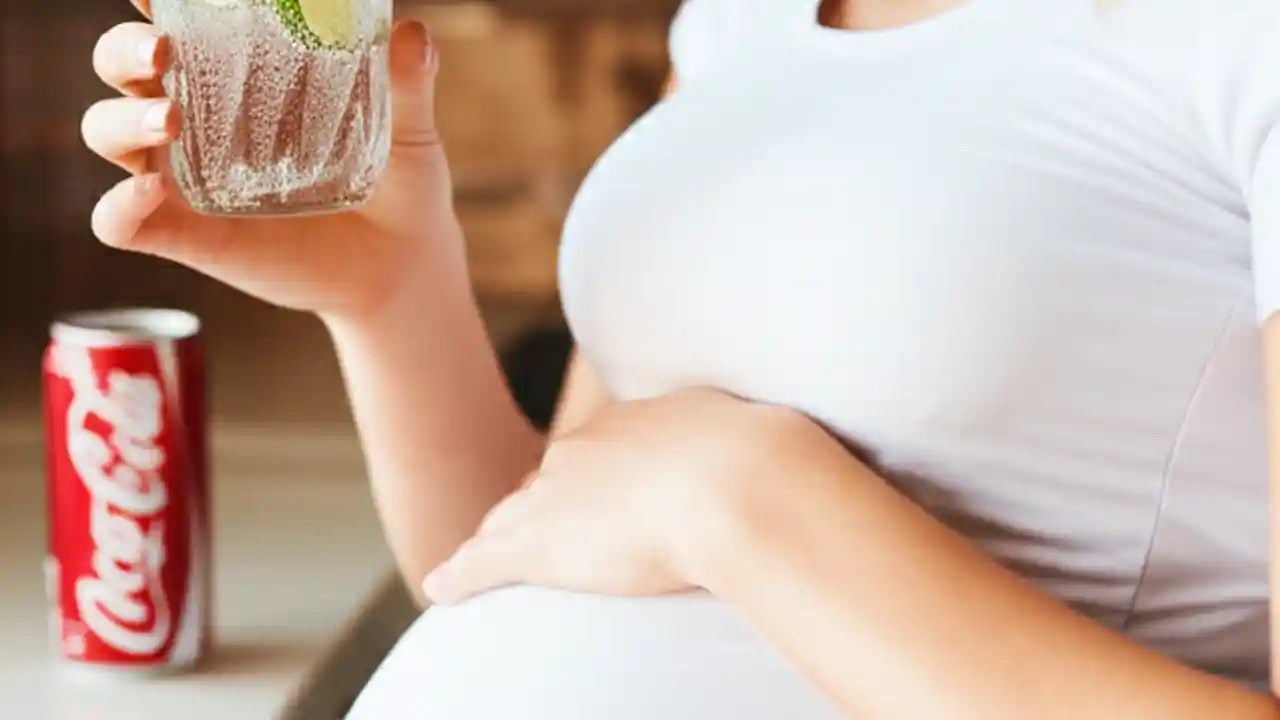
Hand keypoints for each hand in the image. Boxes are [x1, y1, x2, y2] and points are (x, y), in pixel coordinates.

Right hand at [83, 1, 460, 319]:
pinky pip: (121, 222)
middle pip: (122, 67)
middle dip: (125, 49)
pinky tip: (150, 192)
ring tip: (168, 119)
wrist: (401, 266)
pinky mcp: (188, 236)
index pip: (176, 25)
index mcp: (237, 76)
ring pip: (106, 133)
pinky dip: (120, 206)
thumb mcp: (408, 132)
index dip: (156, 2)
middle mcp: (197, 119)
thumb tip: (415, 33)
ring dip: (122, 118)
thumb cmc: (397, 184)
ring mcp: (184, 178)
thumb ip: (407, 83)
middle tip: (163, 48)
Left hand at [422, 389, 854, 604]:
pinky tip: (442, 588)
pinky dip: (461, 574)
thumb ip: (758, 449)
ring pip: (511, 519)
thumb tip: (795, 462)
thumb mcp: (762, 442)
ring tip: (476, 559)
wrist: (739, 483)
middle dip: (537, 506)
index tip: (590, 494)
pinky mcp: (540, 544)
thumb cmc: (768, 465)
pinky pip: (485, 559)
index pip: (598, 453)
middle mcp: (588, 451)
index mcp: (638, 424)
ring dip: (493, 539)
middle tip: (528, 529)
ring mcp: (559, 495)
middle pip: (548, 483)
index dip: (589, 478)